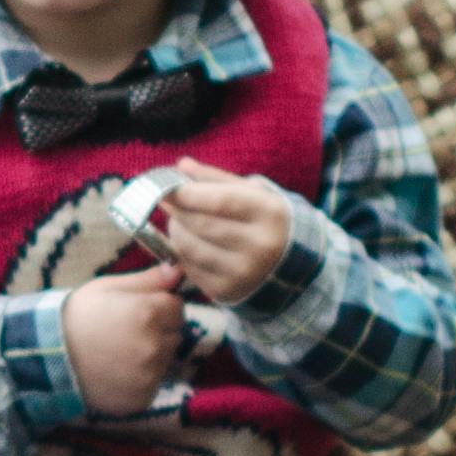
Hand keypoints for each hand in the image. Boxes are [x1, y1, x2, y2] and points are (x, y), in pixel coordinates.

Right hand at [63, 266, 187, 414]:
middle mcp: (155, 345)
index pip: (177, 308)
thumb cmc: (77, 315)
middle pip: (174, 335)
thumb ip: (147, 280)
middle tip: (126, 333)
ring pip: (164, 361)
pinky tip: (117, 373)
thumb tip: (178, 271)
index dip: (159, 307)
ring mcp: (149, 375)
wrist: (47, 355)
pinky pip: (152, 385)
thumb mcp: (107, 288)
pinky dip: (140, 380)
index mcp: (149, 313)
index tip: (138, 312)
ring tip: (119, 354)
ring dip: (151, 357)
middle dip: (158, 332)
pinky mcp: (142, 398)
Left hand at [146, 165, 292, 304]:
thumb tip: (181, 164)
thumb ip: (216, 179)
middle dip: (177, 211)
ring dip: (175, 232)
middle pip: (201, 224)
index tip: (167, 187)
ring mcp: (244, 272)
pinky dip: (181, 254)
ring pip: (190, 248)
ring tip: (178, 222)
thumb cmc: (264, 221)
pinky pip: (190, 268)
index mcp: (270, 214)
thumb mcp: (252, 194)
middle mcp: (260, 245)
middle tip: (167, 202)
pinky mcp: (227, 291)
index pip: (220, 200)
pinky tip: (187, 244)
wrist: (289, 266)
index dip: (188, 193)